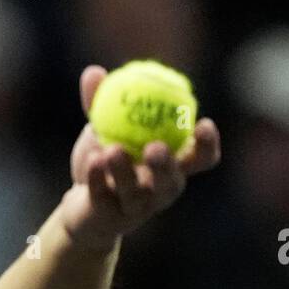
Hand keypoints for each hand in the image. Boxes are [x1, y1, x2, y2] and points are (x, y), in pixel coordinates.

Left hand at [59, 65, 221, 252]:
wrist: (81, 206)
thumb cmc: (105, 161)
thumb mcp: (104, 129)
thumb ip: (101, 103)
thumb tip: (94, 71)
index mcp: (173, 167)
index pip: (202, 159)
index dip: (207, 146)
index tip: (203, 124)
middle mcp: (159, 191)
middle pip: (171, 182)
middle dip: (166, 166)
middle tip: (155, 147)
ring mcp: (135, 208)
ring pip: (135, 194)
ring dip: (125, 171)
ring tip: (113, 149)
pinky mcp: (108, 218)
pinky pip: (103, 198)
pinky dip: (98, 179)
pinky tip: (92, 161)